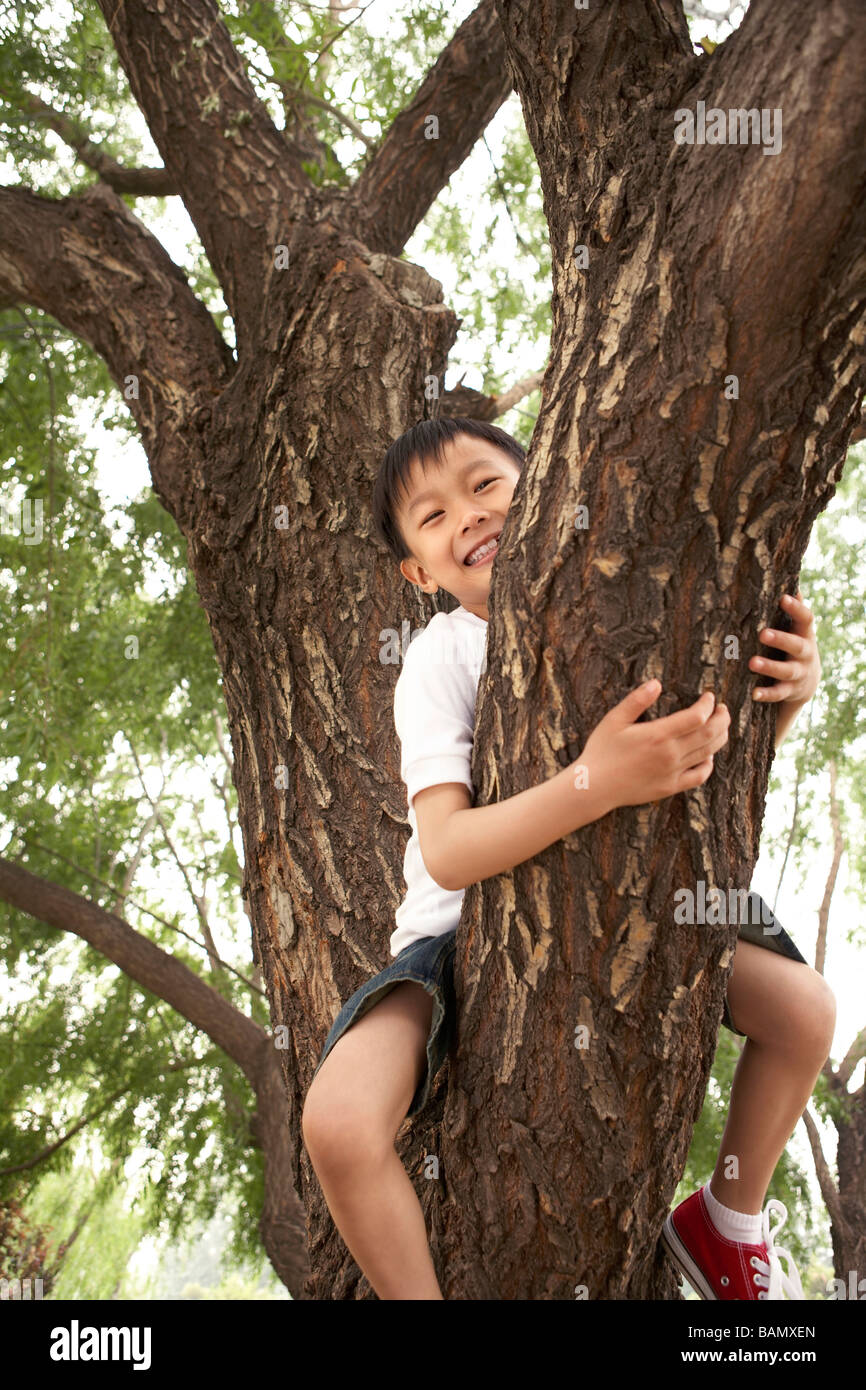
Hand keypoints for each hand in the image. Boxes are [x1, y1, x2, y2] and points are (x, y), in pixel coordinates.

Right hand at [577, 680, 730, 811]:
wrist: (594, 786)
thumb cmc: (601, 750)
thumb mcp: (614, 720)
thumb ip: (637, 700)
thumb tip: (656, 683)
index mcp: (658, 734)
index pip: (697, 716)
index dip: (708, 704)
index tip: (709, 696)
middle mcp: (670, 754)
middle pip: (710, 734)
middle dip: (722, 718)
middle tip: (723, 709)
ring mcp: (673, 772)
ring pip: (709, 753)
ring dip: (720, 737)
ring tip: (721, 727)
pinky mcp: (671, 787)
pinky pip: (699, 776)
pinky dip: (709, 765)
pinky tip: (708, 756)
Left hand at [750, 588, 820, 707]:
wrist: (806, 683)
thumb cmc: (795, 647)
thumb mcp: (798, 631)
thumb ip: (794, 612)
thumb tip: (794, 586)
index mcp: (805, 635)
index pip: (805, 619)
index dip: (796, 609)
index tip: (783, 598)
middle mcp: (805, 654)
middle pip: (796, 646)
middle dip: (781, 639)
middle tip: (762, 633)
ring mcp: (799, 674)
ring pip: (786, 671)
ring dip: (770, 667)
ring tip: (752, 663)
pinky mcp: (790, 691)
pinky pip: (778, 694)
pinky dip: (766, 694)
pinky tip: (753, 693)